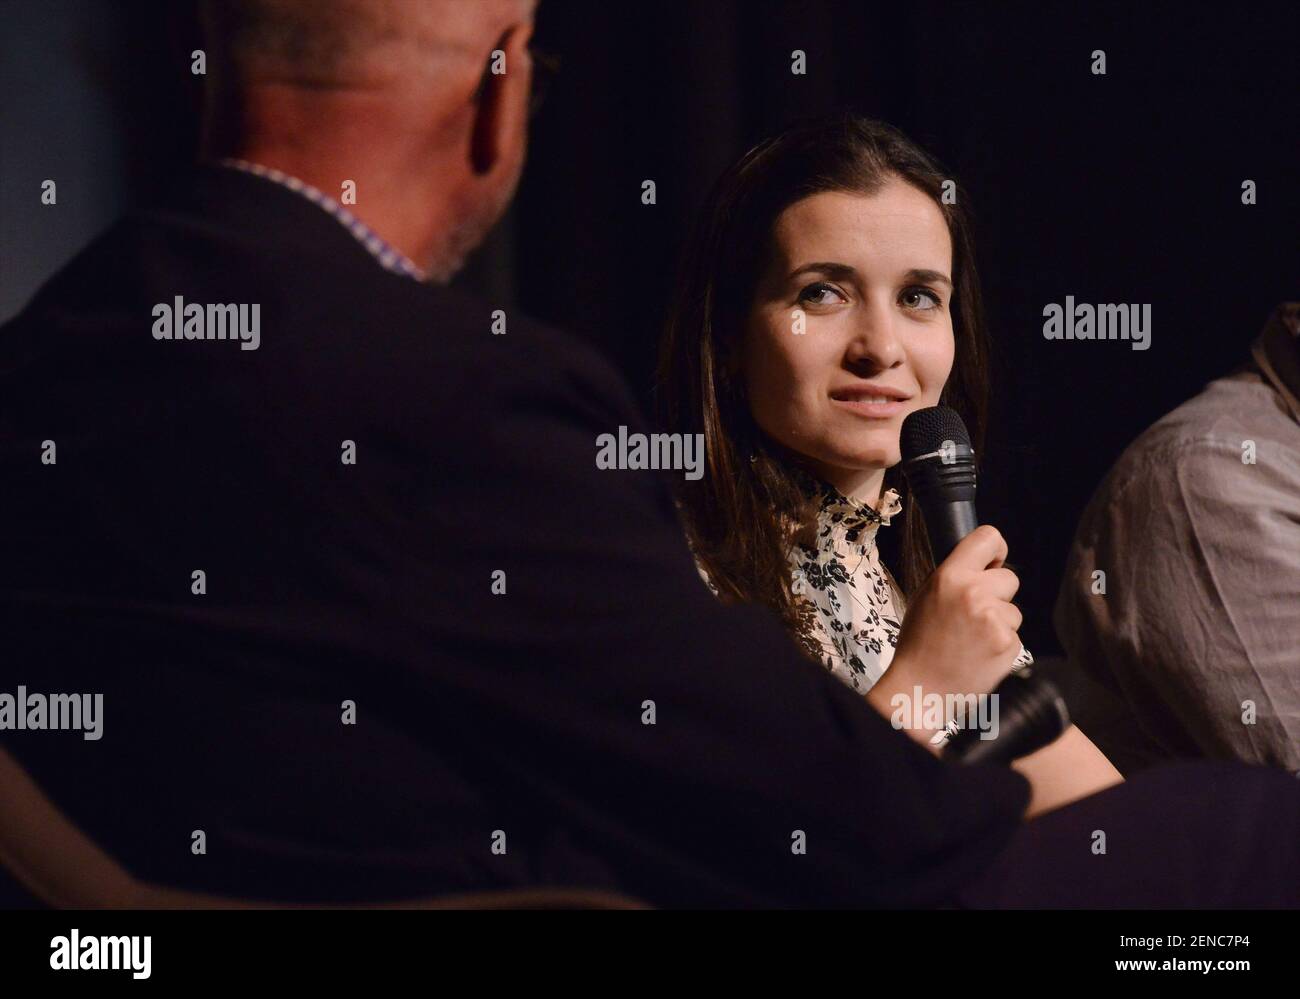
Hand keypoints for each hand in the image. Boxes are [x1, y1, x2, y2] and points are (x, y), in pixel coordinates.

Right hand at [867, 525, 1022, 746]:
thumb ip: (953, 577)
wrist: (921, 686)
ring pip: (1013, 610)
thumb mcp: (925, 597)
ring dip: (999, 622)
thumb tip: (982, 564)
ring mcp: (993, 619)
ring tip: (973, 639)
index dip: (996, 550)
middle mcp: (974, 592)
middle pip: (1010, 578)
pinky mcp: (1007, 643)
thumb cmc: (920, 643)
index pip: (988, 538)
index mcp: (950, 576)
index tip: (994, 561)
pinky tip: (980, 654)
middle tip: (975, 613)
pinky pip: (1014, 634)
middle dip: (998, 593)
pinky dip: (1001, 644)